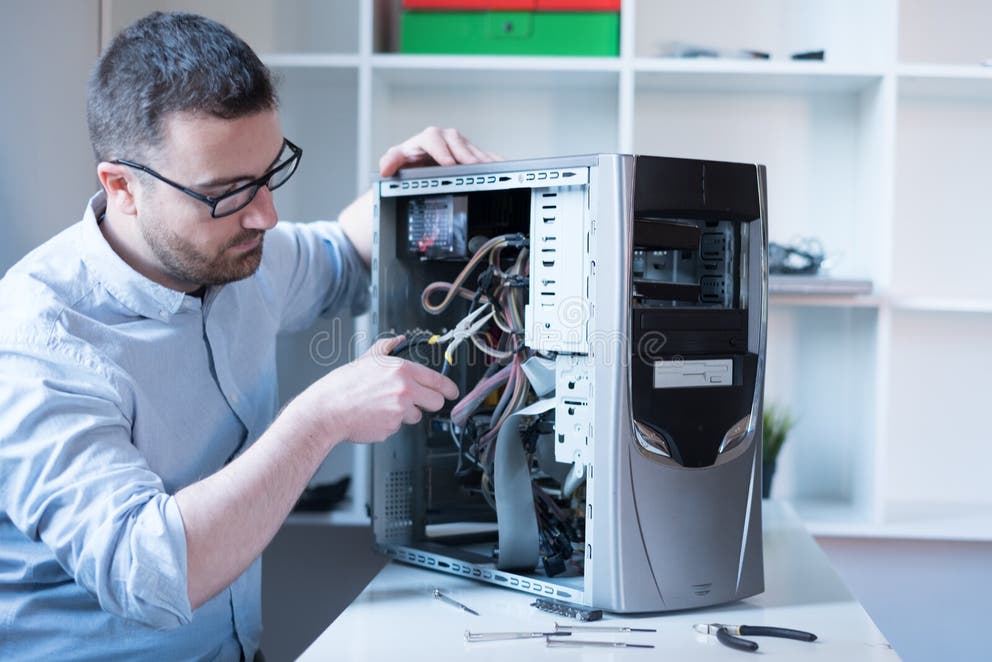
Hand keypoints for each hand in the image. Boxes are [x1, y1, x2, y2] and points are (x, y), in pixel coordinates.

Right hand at [292, 336, 459, 443]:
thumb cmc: (343, 385)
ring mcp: (400, 411)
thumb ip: (386, 348)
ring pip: (415, 416)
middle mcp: (405, 390)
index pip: (437, 380)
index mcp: (402, 370)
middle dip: (429, 402)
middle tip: (416, 400)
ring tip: (382, 406)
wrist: (327, 410)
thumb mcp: (366, 359)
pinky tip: (374, 415)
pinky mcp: (392, 428)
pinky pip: (398, 427)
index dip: (448, 388)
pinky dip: (389, 423)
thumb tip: (398, 339)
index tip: (452, 392)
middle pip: (436, 402)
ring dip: (405, 414)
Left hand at [378, 126, 500, 177]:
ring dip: (481, 159)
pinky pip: (486, 155)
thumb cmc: (411, 160)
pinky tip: (501, 167)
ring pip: (473, 149)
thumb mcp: (398, 160)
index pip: (434, 138)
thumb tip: (385, 168)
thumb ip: (391, 161)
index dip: (441, 150)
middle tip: (473, 167)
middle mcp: (446, 139)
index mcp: (428, 138)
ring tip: (487, 170)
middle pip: (458, 143)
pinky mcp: (474, 153)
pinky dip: (494, 161)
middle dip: (466, 154)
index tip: (447, 163)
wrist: (423, 164)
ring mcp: (462, 146)